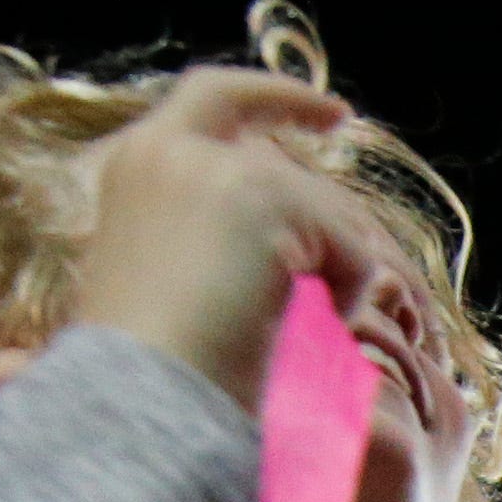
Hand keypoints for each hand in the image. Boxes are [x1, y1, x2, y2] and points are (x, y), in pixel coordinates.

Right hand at [67, 66, 397, 410]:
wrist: (135, 406)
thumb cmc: (144, 374)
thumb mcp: (162, 282)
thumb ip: (210, 237)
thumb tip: (291, 249)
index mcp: (137, 165)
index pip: (216, 95)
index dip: (278, 97)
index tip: (338, 115)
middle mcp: (171, 150)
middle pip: (294, 172)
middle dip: (336, 230)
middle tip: (367, 276)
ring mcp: (219, 170)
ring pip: (332, 215)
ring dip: (335, 279)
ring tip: (297, 338)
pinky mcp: (267, 205)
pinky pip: (350, 250)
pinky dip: (345, 299)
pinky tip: (305, 336)